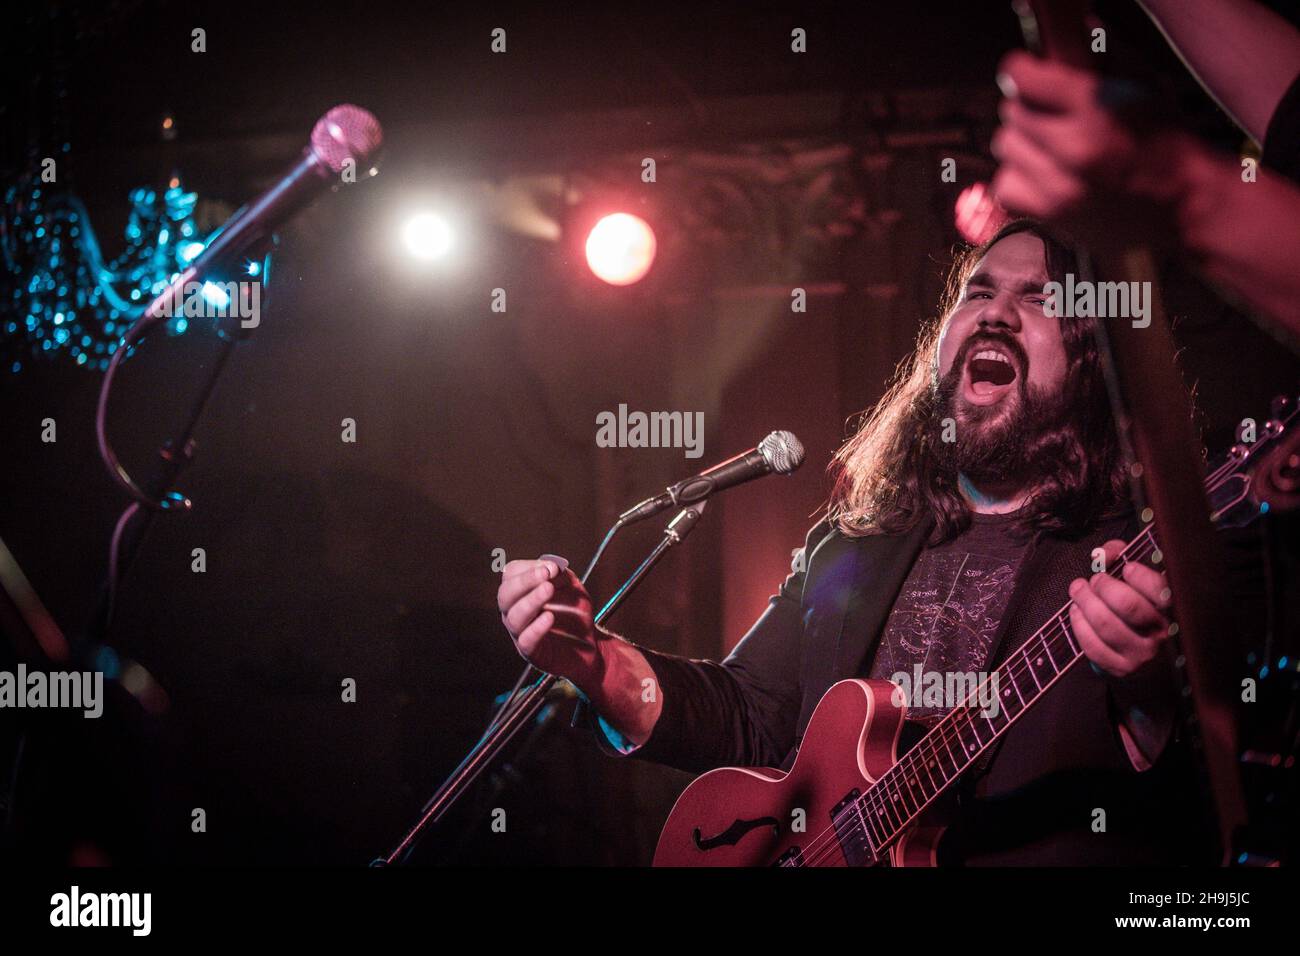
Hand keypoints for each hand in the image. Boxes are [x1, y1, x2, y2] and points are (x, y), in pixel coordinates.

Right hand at [497, 559, 602, 684]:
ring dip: (531, 600)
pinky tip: (549, 617)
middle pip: (505, 595)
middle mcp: (514, 611)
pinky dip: (536, 628)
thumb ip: (561, 575)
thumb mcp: (572, 589)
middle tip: (545, 574)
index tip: (551, 567)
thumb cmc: (573, 615)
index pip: (511, 575)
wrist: (588, 647)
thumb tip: (551, 565)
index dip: (528, 568)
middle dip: (525, 581)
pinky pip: (526, 640)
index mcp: (520, 593)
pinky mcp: (531, 652)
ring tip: (548, 590)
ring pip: (514, 617)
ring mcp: (520, 633)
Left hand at [990, 51, 1191, 251]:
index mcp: (1098, 109)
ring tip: (1053, 150)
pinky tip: (1044, 177)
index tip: (1025, 73)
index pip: (1023, 79)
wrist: (1184, 205)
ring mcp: (1060, 188)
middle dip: (1030, 109)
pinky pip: (1005, 186)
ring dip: (1024, 145)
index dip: (1022, 72)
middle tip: (1054, 117)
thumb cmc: (1166, 141)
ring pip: (1006, 148)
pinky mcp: (1051, 217)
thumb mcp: (1143, 87)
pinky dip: (1019, 181)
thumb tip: (1076, 28)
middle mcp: (1075, 149)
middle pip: (1013, 113)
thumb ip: (1105, 56)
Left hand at [1068, 539, 1172, 680]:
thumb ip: (1122, 556)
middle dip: (1103, 586)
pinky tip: (1076, 611)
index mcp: (1172, 608)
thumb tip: (1102, 553)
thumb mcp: (1139, 578)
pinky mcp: (1121, 668)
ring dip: (1085, 602)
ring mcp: (1142, 653)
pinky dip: (1079, 625)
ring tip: (1078, 590)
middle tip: (1094, 580)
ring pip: (1106, 625)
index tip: (1127, 568)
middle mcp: (1161, 633)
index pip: (1161, 591)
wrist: (1145, 654)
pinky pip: (1093, 646)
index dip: (1140, 576)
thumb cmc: (1140, 606)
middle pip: (1127, 605)